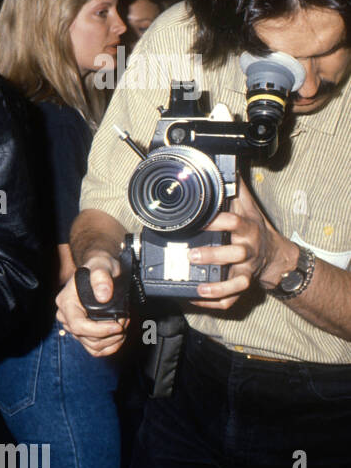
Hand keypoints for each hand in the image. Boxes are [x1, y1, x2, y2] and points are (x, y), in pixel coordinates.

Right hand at [55, 252, 128, 356]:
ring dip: (112, 341)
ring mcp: (74, 326)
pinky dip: (109, 346)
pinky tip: (119, 336)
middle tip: (125, 320)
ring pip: (92, 346)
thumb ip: (101, 278)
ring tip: (124, 325)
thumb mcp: (101, 266)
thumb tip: (103, 295)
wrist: (100, 270)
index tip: (118, 326)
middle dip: (110, 334)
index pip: (78, 326)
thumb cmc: (98, 267)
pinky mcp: (83, 332)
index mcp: (66, 303)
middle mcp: (66, 316)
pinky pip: (94, 349)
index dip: (99, 331)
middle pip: (86, 338)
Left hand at [190, 177, 290, 309]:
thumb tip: (222, 164)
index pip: (235, 222)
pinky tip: (195, 299)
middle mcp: (248, 251)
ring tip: (198, 287)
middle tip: (190, 255)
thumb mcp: (247, 206)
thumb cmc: (255, 228)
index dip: (218, 221)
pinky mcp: (243, 286)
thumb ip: (234, 189)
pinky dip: (215, 303)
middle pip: (236, 254)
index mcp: (247, 229)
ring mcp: (246, 271)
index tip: (199, 219)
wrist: (277, 255)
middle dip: (214, 256)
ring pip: (237, 282)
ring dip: (218, 287)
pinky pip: (231, 300)